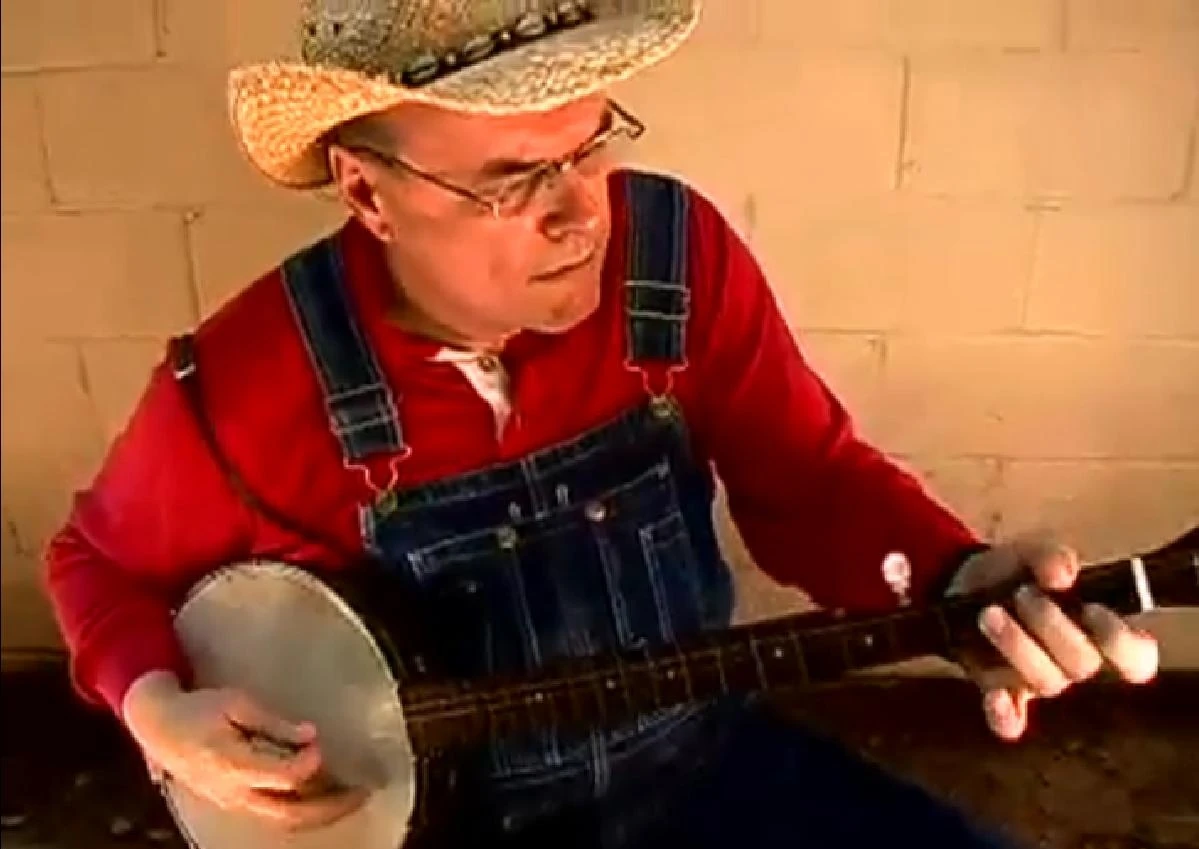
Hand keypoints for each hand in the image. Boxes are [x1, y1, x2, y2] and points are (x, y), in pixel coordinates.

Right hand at [122, 671, 368, 829]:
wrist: (158, 727)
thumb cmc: (199, 708)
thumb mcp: (235, 703)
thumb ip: (272, 722)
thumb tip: (310, 735)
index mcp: (232, 764)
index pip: (281, 777)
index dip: (308, 765)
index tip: (324, 746)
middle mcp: (234, 792)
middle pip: (289, 812)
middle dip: (330, 806)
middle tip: (364, 791)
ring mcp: (233, 802)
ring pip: (283, 820)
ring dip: (321, 813)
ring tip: (352, 799)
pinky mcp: (234, 803)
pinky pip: (273, 815)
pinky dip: (303, 811)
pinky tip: (325, 798)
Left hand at [947, 532, 1158, 740]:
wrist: (960, 586)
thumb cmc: (1012, 574)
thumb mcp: (1029, 554)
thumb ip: (1050, 557)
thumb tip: (1062, 575)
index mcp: (1098, 631)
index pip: (1136, 657)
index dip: (1121, 642)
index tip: (1093, 611)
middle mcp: (1075, 662)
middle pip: (1082, 665)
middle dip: (1052, 627)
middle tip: (1022, 594)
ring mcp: (1039, 680)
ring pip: (1046, 683)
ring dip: (1018, 647)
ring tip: (988, 612)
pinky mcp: (1001, 691)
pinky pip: (1011, 720)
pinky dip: (1005, 715)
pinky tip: (994, 696)